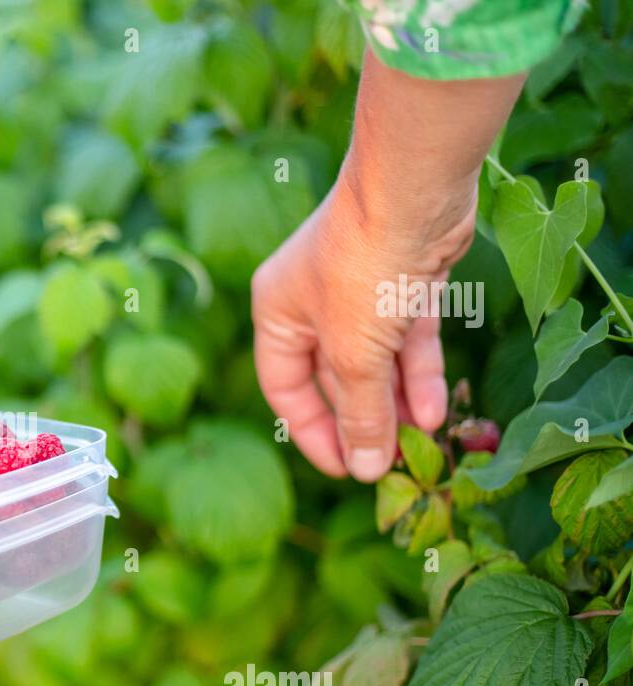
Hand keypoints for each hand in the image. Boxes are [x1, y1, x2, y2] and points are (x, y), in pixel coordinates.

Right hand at [251, 173, 473, 481]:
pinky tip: (433, 409)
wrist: (414, 189)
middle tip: (390, 462)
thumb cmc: (364, 268)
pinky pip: (406, 340)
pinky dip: (418, 373)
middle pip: (334, 378)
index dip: (314, 433)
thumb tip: (364, 469)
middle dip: (364, 420)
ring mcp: (360, 292)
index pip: (286, 390)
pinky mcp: (403, 281)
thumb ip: (361, 413)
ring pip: (376, 361)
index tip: (345, 468)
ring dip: (396, 402)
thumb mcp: (355, 354)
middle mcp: (312, 304)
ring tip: (419, 442)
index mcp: (278, 316)